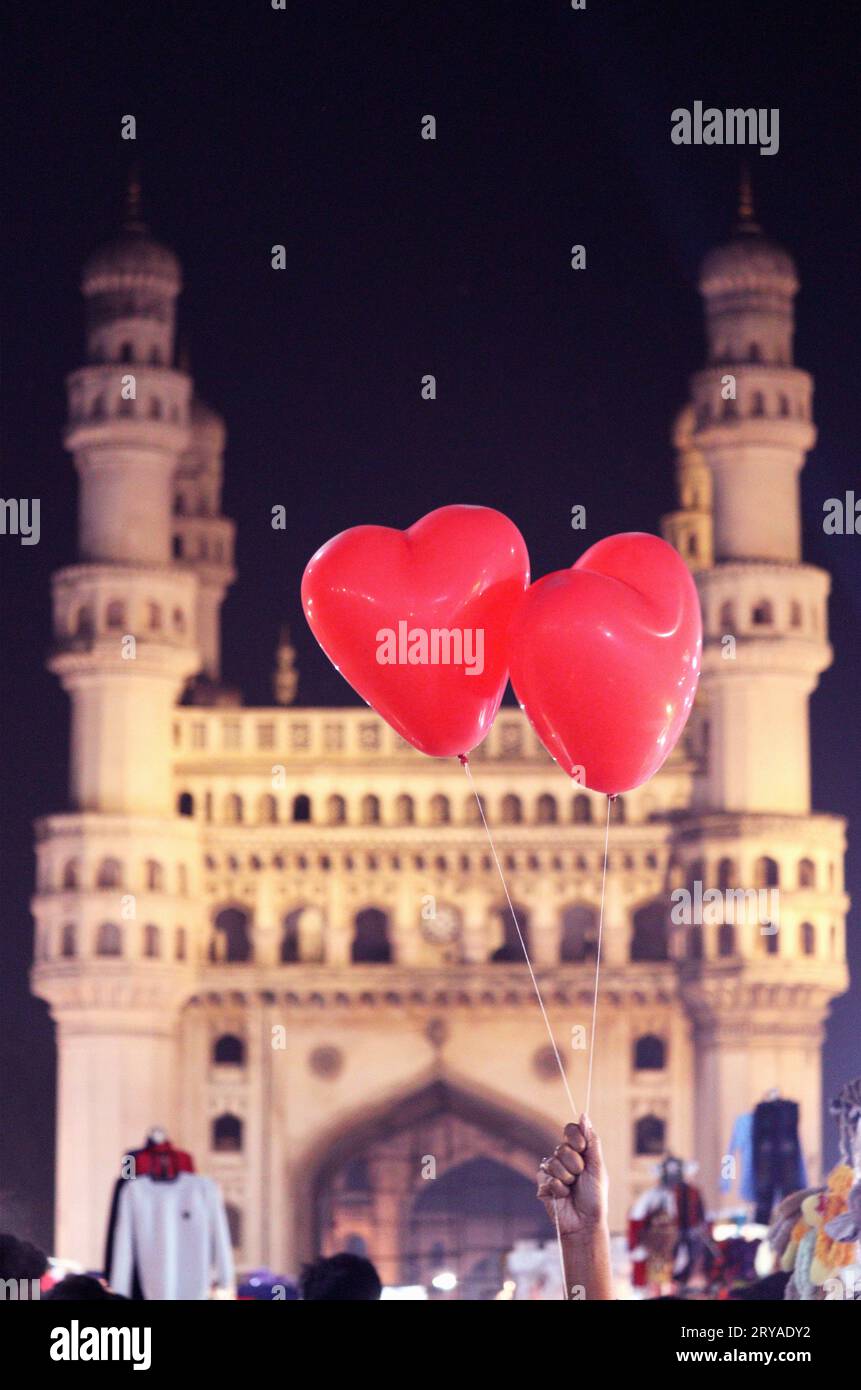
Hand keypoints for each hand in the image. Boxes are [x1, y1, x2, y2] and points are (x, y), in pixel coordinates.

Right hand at [537, 1114, 607, 1239]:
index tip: (581, 1147)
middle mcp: (563, 1158)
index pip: (570, 1130)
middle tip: (580, 1177)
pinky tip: (563, 1196)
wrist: (586, 1222)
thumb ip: (591, 1141)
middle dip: (575, 1164)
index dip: (574, 1137)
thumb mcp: (597, 1167)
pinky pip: (547, 1177)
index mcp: (578, 1152)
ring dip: (567, 1178)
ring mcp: (551, 1171)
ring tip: (572, 1189)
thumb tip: (583, 1115)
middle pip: (562, 1147)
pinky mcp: (542, 1184)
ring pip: (553, 1162)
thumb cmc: (595, 1197)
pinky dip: (559, 1188)